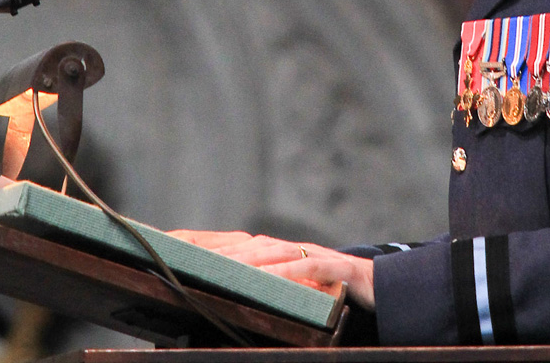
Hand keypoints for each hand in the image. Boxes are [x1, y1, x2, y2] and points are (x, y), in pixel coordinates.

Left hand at [169, 230, 374, 310]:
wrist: (385, 288)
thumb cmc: (334, 293)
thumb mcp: (293, 297)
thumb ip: (265, 296)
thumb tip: (224, 307)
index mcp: (275, 257)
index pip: (230, 246)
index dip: (199, 243)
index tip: (165, 245)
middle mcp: (289, 250)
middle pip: (242, 244)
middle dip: (209, 246)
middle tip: (175, 250)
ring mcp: (311, 255)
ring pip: (270, 252)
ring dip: (239, 256)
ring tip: (211, 263)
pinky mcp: (334, 267)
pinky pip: (307, 267)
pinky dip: (286, 271)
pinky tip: (266, 276)